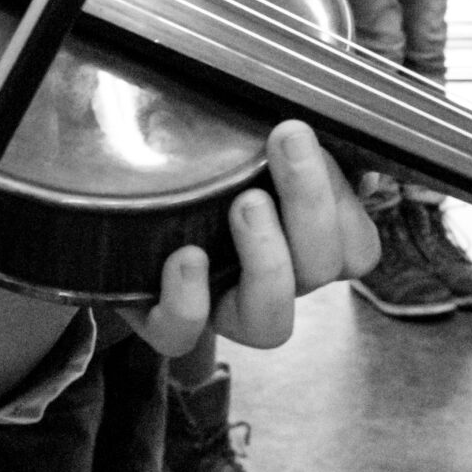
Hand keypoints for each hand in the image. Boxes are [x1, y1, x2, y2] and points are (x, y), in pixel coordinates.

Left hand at [122, 121, 377, 353]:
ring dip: (269, 261)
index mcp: (301, 241)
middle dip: (312, 201)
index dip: (347, 203)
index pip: (355, 248)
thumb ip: (287, 137)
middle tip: (287, 138)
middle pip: (321, 270)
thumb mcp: (239, 138)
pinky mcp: (164, 320)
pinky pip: (182, 335)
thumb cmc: (192, 163)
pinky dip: (189, 300)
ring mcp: (221, 308)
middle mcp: (272, 281)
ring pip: (271, 324)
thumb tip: (340, 137)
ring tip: (245, 202)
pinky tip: (186, 256)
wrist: (116, 201)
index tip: (317, 135)